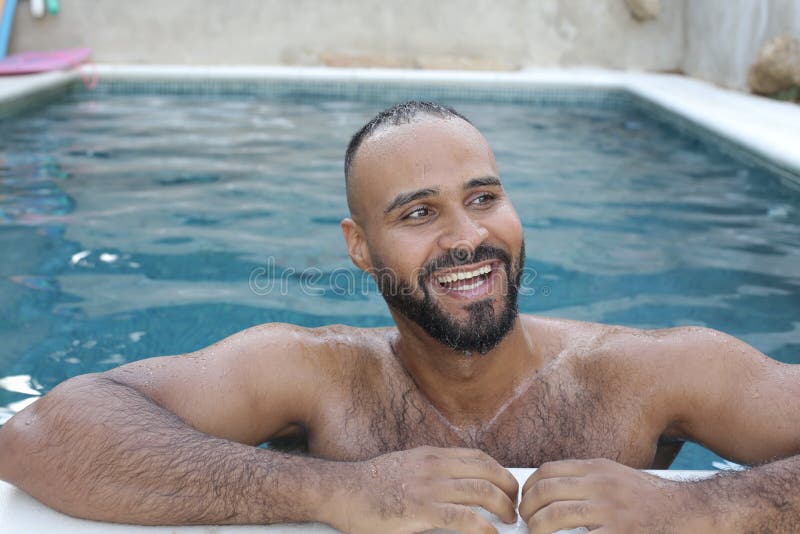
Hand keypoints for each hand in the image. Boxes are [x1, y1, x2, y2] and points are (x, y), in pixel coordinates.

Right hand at [328, 446, 518, 533]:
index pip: (478, 457)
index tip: (508, 486)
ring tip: (508, 521)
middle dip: (509, 489)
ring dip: (502, 508)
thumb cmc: (369, 486)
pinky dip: (484, 528)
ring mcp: (430, 487)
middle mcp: (435, 466)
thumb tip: (451, 487)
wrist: (341, 491)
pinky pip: (465, 518)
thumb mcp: (405, 468)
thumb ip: (429, 474)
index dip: (499, 471)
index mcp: (431, 456)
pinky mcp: (423, 510)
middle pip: (487, 472)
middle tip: (515, 506)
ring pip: (482, 492)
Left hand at [519, 458, 709, 532]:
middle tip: (525, 522)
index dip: (529, 487)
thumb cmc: (651, 498)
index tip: (524, 500)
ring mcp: (610, 511)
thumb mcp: (617, 476)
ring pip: (554, 516)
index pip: (547, 471)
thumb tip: (551, 490)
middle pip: (546, 492)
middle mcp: (600, 485)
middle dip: (527, 510)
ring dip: (537, 529)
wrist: (690, 511)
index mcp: (597, 468)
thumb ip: (587, 480)